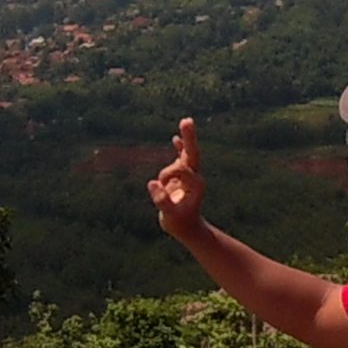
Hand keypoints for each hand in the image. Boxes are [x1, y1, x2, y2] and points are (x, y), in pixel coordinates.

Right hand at [147, 117, 205, 239]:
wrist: (186, 227)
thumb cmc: (179, 223)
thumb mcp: (170, 217)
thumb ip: (162, 201)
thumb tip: (152, 184)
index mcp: (195, 185)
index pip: (182, 169)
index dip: (169, 175)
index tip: (160, 186)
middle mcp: (195, 177)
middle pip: (192, 153)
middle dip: (189, 138)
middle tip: (187, 120)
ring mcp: (189, 175)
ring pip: (185, 154)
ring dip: (182, 144)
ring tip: (185, 125)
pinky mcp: (182, 175)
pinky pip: (181, 157)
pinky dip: (179, 147)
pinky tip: (176, 138)